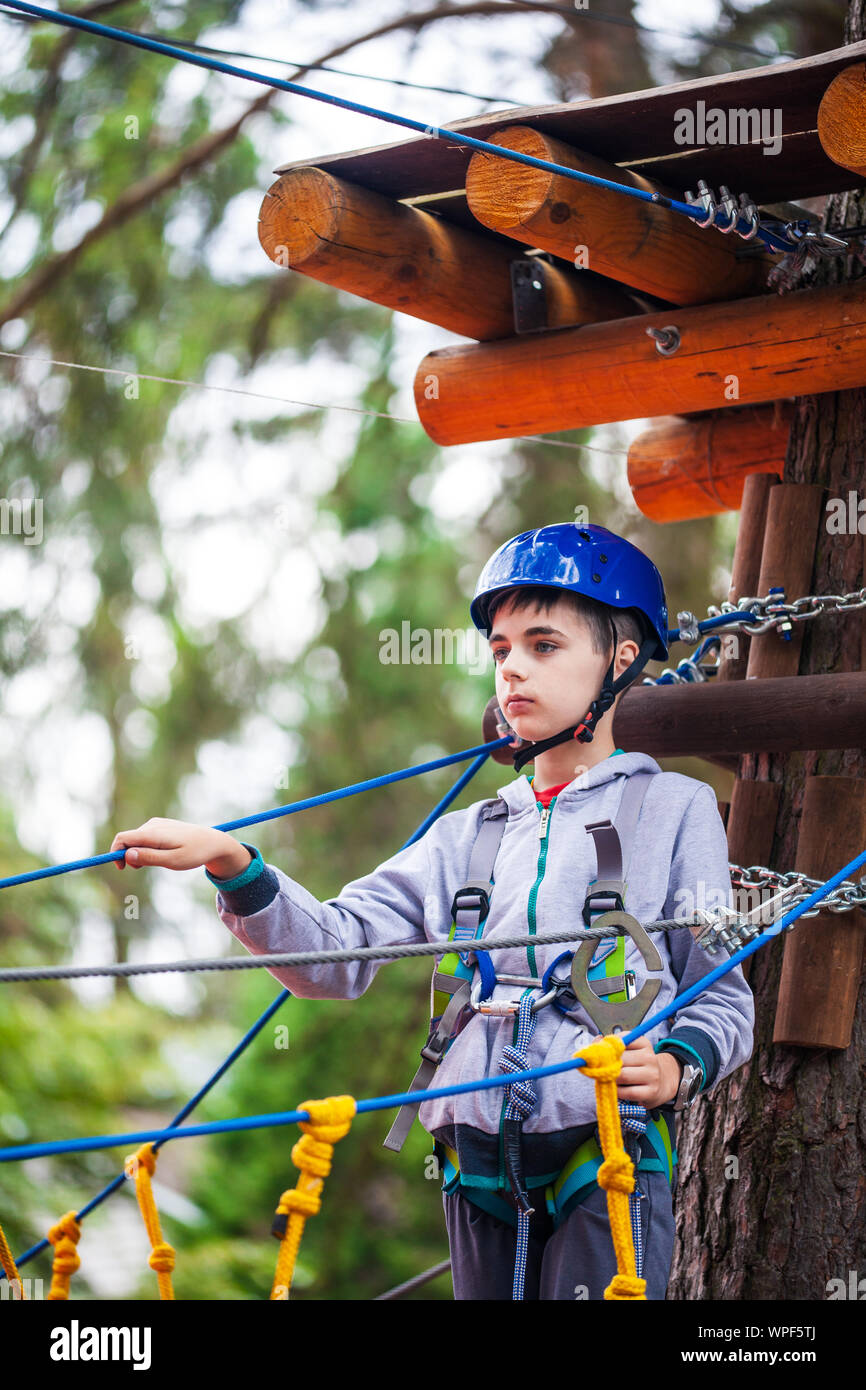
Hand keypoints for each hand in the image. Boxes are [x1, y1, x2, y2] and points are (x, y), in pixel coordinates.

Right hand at [109, 819, 250, 876]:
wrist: (213, 841)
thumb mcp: (173, 861)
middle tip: (144, 868)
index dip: (116, 853)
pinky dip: (146, 848)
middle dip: (129, 856)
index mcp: (153, 832)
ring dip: (138, 853)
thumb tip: (127, 854)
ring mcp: (157, 824)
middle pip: (128, 840)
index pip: (123, 838)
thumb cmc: (195, 853)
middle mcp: (152, 825)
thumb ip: (149, 858)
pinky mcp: (161, 826)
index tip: (121, 868)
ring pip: (136, 840)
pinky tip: (161, 854)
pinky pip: (145, 838)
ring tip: (158, 861)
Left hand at [587, 1035, 681, 1106]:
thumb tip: (595, 1042)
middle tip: (601, 1070)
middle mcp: (650, 1057)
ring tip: (610, 1080)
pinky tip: (618, 1089)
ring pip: (622, 1076)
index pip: (620, 1040)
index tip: (602, 1053)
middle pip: (620, 1059)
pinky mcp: (651, 1092)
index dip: (607, 1048)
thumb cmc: (636, 1066)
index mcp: (643, 1043)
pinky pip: (626, 1092)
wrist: (661, 1083)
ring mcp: (652, 1075)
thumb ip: (609, 1045)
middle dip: (607, 1066)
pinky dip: (617, 1092)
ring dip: (611, 1079)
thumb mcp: (628, 1051)